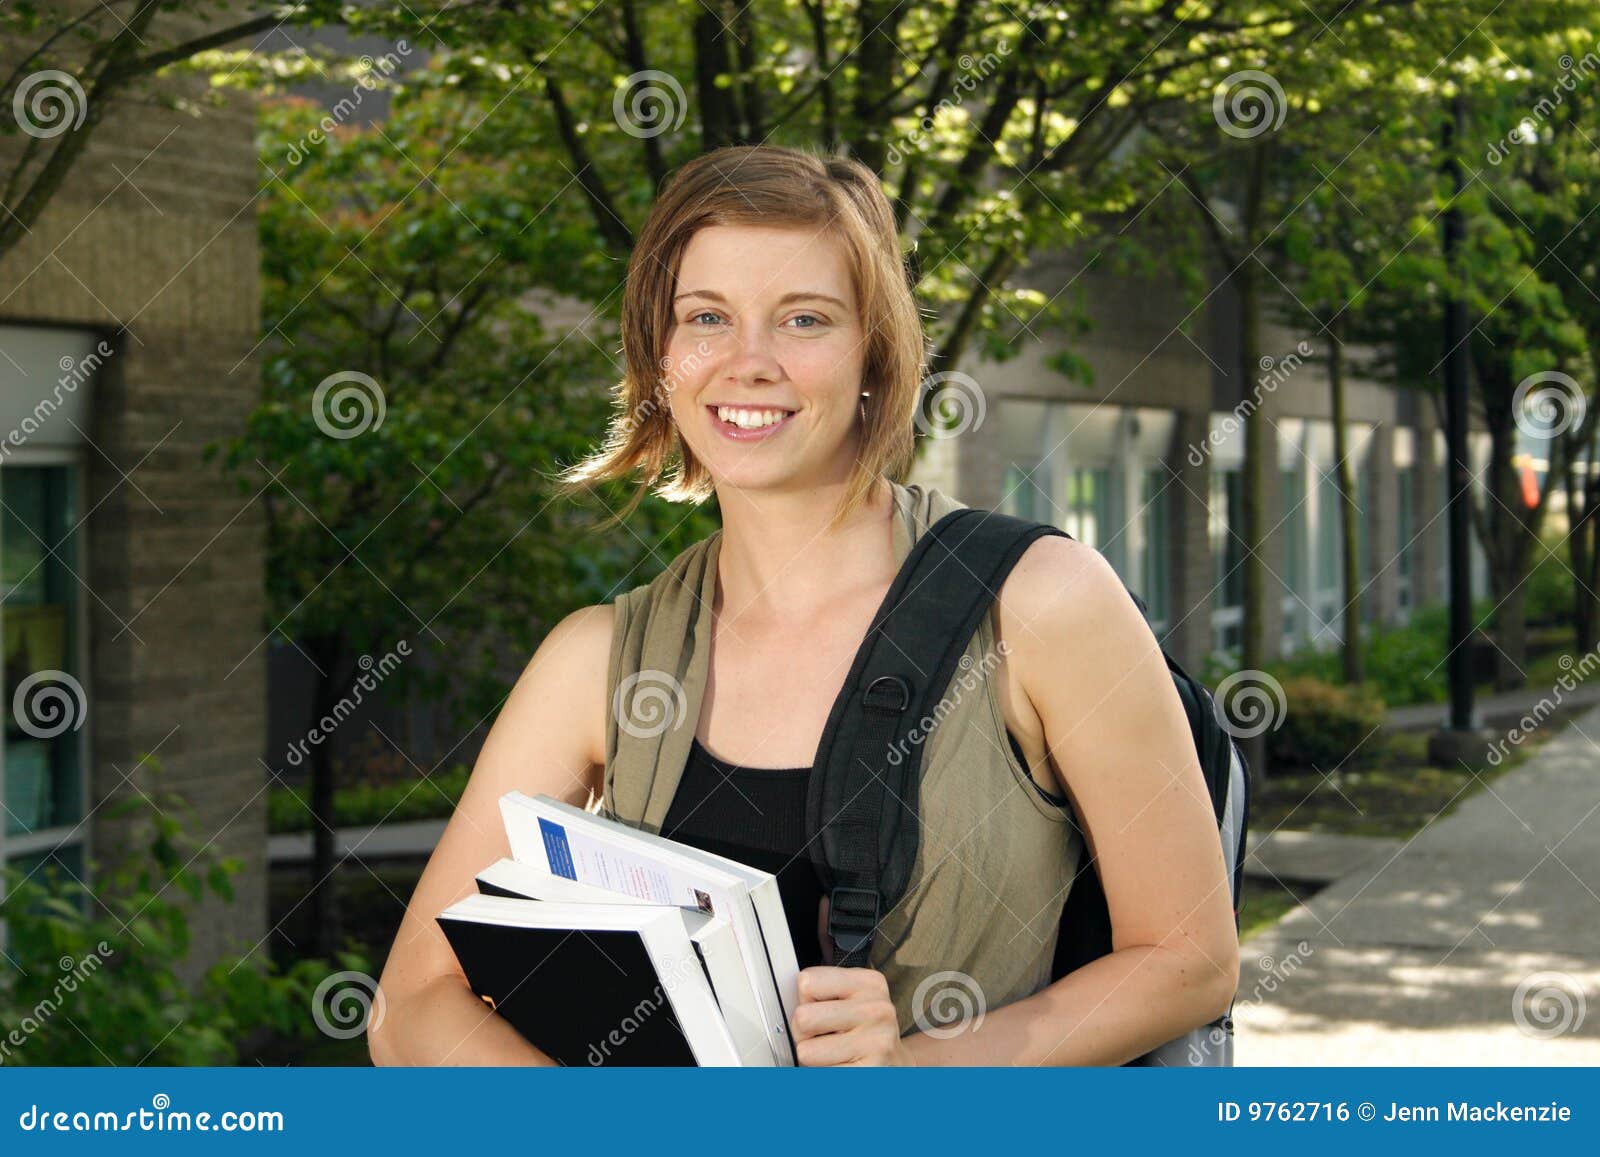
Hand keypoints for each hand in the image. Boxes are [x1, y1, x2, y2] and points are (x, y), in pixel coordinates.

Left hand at [791, 965, 914, 1066]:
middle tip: (822, 1039)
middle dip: (803, 1033)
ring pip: (806, 1052)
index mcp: (869, 983)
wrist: (898, 1067)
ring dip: (812, 1059)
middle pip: (802, 1017)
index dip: (805, 1000)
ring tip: (832, 1056)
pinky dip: (820, 1077)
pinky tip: (839, 1070)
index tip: (820, 1009)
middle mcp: (877, 1009)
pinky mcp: (869, 1073)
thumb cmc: (864, 1032)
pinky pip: (819, 1077)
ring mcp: (876, 1042)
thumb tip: (780, 1002)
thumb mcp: (852, 1000)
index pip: (807, 982)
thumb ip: (821, 994)